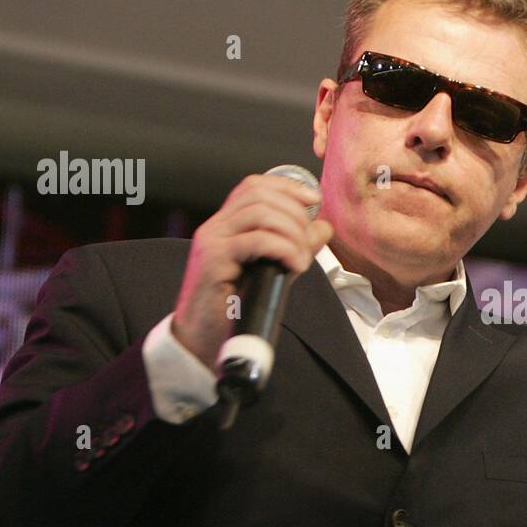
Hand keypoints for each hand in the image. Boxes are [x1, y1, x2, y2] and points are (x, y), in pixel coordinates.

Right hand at [172, 175, 332, 368]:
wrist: (202, 340)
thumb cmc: (235, 309)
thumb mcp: (273, 271)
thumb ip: (296, 247)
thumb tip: (324, 226)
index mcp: (227, 225)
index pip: (254, 186)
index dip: (287, 186)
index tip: (315, 199)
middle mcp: (215, 227)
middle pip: (259, 194)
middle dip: (295, 212)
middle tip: (310, 238)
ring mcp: (211, 241)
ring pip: (259, 213)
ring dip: (292, 231)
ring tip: (302, 257)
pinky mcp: (213, 261)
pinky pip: (256, 241)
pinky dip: (283, 249)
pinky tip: (294, 265)